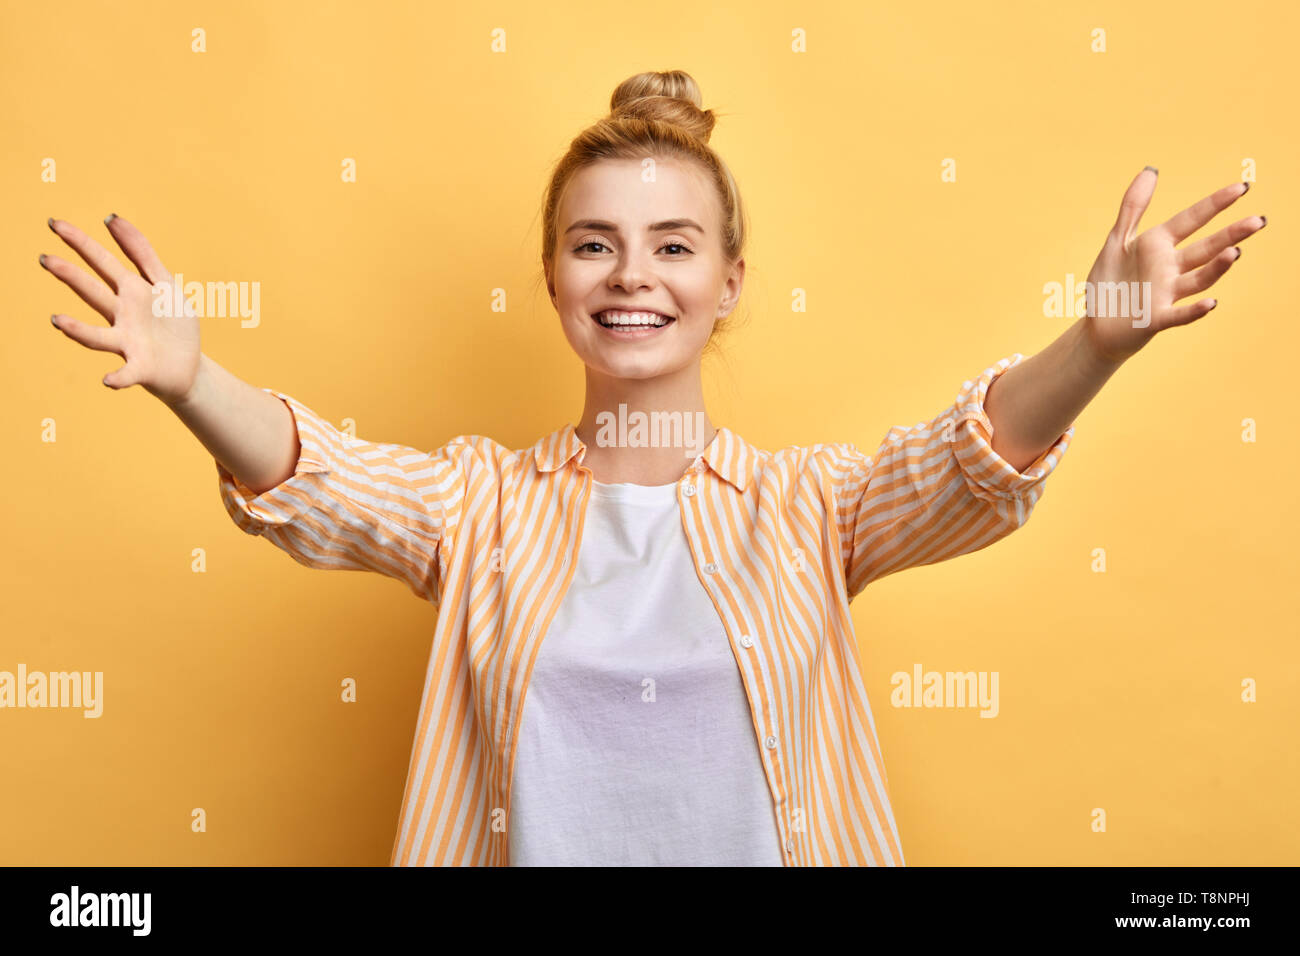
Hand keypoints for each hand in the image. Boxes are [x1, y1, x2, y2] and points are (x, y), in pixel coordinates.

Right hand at [41, 215, 201, 404]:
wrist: (191, 367)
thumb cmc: (173, 324)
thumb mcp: (164, 283)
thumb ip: (142, 253)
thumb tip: (112, 219)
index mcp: (130, 291)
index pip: (101, 262)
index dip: (80, 243)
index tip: (56, 223)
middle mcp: (121, 316)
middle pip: (93, 293)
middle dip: (71, 277)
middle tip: (46, 260)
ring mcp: (128, 343)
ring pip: (98, 336)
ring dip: (78, 331)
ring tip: (58, 322)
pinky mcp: (141, 368)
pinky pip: (126, 373)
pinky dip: (117, 377)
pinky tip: (107, 380)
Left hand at [1081, 168, 1265, 362]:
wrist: (1097, 325)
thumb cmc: (1110, 282)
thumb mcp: (1118, 240)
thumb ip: (1133, 207)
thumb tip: (1152, 170)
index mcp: (1159, 246)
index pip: (1192, 220)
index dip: (1215, 204)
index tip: (1242, 188)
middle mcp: (1169, 268)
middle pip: (1205, 249)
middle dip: (1230, 235)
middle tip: (1257, 221)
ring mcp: (1165, 294)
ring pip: (1198, 279)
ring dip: (1216, 268)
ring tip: (1234, 252)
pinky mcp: (1155, 319)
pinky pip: (1178, 315)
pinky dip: (1194, 311)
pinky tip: (1210, 303)